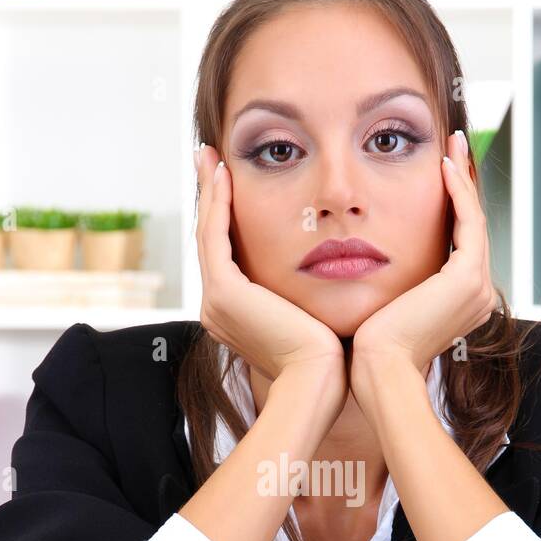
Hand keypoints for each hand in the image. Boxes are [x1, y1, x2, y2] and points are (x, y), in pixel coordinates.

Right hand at [195, 144, 347, 409]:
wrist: (319, 384)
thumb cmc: (330, 362)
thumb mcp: (315, 321)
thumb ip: (309, 298)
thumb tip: (332, 277)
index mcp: (236, 317)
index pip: (229, 257)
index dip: (228, 218)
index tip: (233, 185)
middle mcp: (218, 309)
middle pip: (212, 241)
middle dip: (211, 199)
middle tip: (210, 160)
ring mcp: (216, 302)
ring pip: (209, 234)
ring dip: (209, 192)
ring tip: (210, 157)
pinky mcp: (224, 294)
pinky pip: (216, 236)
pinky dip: (218, 202)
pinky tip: (224, 173)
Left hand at [350, 130, 497, 383]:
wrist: (379, 370)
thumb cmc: (372, 347)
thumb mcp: (388, 305)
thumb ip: (396, 282)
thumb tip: (372, 260)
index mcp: (463, 303)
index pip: (461, 242)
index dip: (453, 204)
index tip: (440, 172)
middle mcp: (479, 294)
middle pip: (472, 226)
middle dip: (463, 183)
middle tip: (453, 146)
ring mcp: (478, 287)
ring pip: (473, 219)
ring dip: (463, 178)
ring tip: (452, 146)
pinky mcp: (467, 278)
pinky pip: (468, 222)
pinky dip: (458, 192)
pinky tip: (443, 167)